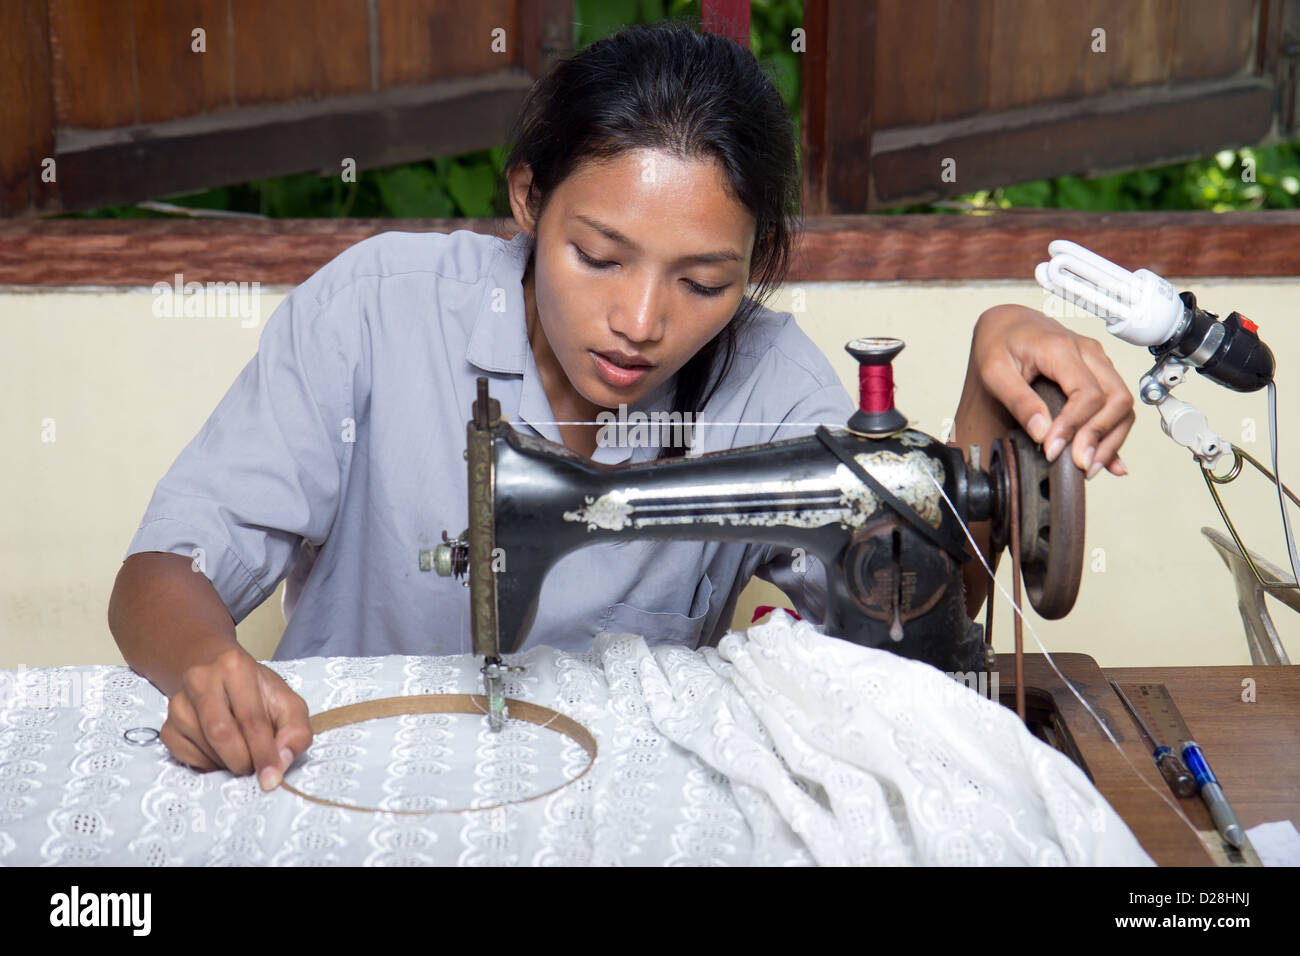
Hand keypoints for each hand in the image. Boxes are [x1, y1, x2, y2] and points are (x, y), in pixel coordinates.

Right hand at [159, 645, 312, 790]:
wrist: (222, 679)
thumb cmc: (259, 694)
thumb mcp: (288, 704)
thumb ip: (295, 732)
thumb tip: (281, 763)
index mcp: (236, 667)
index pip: (251, 718)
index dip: (263, 753)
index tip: (271, 780)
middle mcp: (202, 679)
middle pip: (221, 733)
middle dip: (243, 760)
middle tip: (256, 768)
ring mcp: (179, 702)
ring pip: (203, 747)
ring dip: (227, 762)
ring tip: (242, 753)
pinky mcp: (167, 725)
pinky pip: (185, 756)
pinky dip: (207, 764)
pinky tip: (220, 753)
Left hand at [963, 304, 1135, 478]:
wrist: (1008, 325)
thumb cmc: (1000, 343)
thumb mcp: (994, 370)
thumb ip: (1018, 400)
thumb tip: (1042, 432)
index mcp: (1062, 348)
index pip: (1087, 393)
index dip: (1074, 426)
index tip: (1052, 450)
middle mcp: (1090, 353)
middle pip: (1116, 399)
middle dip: (1100, 437)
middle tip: (1077, 465)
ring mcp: (1099, 363)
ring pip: (1123, 405)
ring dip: (1111, 440)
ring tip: (1087, 468)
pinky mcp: (1101, 375)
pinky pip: (1118, 407)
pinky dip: (1114, 435)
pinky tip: (1109, 463)